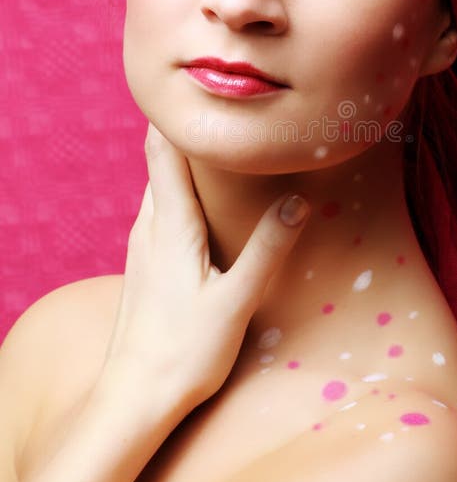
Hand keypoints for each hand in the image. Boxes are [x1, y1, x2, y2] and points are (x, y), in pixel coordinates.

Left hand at [102, 122, 310, 411]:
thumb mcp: (236, 301)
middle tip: (225, 108)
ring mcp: (143, 244)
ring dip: (184, 161)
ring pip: (161, 184)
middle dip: (189, 131)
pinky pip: (161, 208)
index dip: (177, 114)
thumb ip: (267, 249)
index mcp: (171, 223)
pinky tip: (204, 202)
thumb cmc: (185, 352)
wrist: (134, 396)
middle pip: (162, 159)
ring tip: (220, 145)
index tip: (202, 85)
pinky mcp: (145, 263)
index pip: (164, 150)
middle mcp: (150, 225)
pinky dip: (181, 190)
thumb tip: (297, 200)